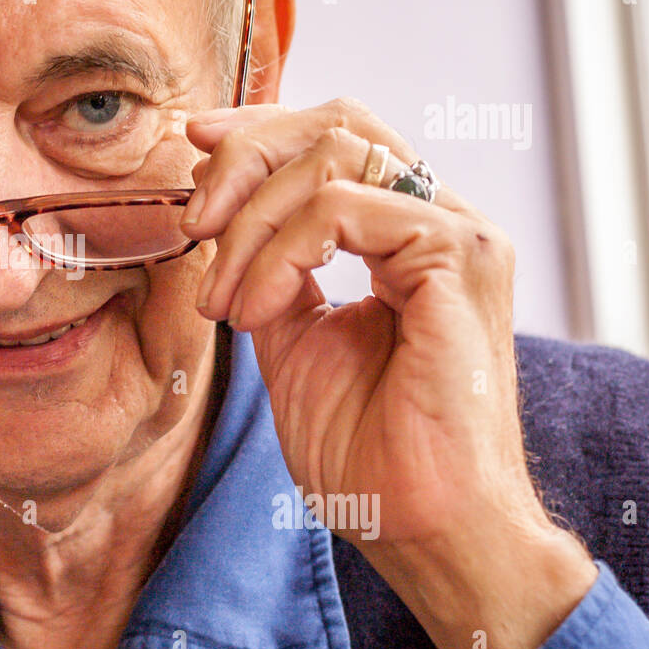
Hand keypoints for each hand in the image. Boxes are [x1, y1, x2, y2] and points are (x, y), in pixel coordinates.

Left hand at [181, 98, 596, 648]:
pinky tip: (255, 314)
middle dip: (247, 153)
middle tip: (193, 218)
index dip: (261, 129)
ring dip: (250, 222)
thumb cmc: (369, 453)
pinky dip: (279, 254)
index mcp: (410, 239)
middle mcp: (442, 223)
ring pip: (334, 156)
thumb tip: (222, 219)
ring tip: (221, 301)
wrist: (421, 524)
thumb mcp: (294, 342)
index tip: (191, 144)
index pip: (339, 140)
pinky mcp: (457, 259)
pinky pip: (342, 209)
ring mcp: (457, 236)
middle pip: (340, 124)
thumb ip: (271, 274)